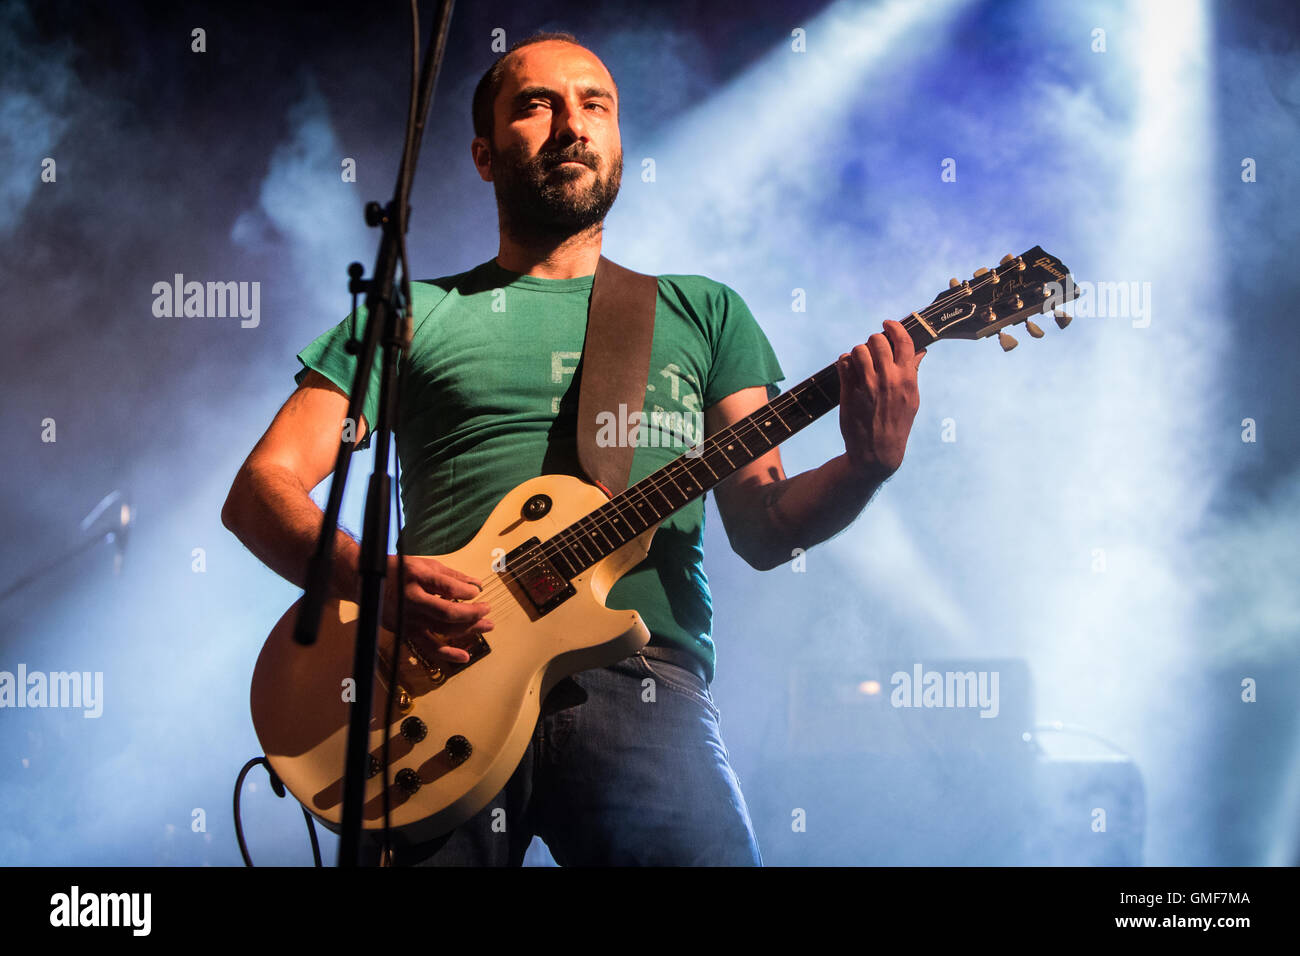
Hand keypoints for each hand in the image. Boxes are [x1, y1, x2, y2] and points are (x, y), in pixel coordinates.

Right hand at [381, 554, 493, 663]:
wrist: (366, 581)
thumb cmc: (400, 570)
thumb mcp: (425, 564)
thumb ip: (451, 575)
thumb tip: (477, 584)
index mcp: (416, 577)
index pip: (446, 586)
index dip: (466, 591)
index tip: (478, 591)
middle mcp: (411, 599)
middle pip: (447, 612)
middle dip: (472, 613)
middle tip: (487, 609)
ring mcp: (408, 618)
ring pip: (442, 630)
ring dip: (468, 629)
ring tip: (487, 626)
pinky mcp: (406, 631)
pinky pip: (429, 647)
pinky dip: (448, 654)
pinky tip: (464, 657)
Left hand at [837, 319, 924, 482]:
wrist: (876, 452)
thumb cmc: (896, 424)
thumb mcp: (912, 399)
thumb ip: (912, 373)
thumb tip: (920, 351)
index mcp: (907, 379)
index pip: (903, 341)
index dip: (894, 327)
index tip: (887, 323)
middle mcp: (888, 378)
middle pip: (877, 340)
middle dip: (873, 341)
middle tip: (872, 350)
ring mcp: (867, 384)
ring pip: (858, 349)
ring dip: (858, 352)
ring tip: (860, 363)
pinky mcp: (849, 391)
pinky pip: (844, 362)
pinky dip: (845, 362)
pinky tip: (849, 369)